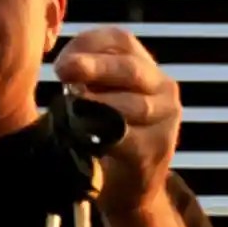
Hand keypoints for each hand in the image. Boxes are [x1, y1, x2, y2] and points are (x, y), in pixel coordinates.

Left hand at [53, 26, 181, 216]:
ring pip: (132, 104)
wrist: (131, 186)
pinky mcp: (157, 148)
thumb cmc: (108, 135)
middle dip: (94, 67)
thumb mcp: (101, 97)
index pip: (121, 40)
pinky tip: (85, 134)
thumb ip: (87, 77)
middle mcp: (164, 88)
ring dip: (98, 103)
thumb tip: (65, 66)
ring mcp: (166, 119)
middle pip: (129, 68)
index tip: (61, 59)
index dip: (90, 43)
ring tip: (74, 106)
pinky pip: (129, 137)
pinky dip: (104, 134)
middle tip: (64, 69)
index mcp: (147, 67)